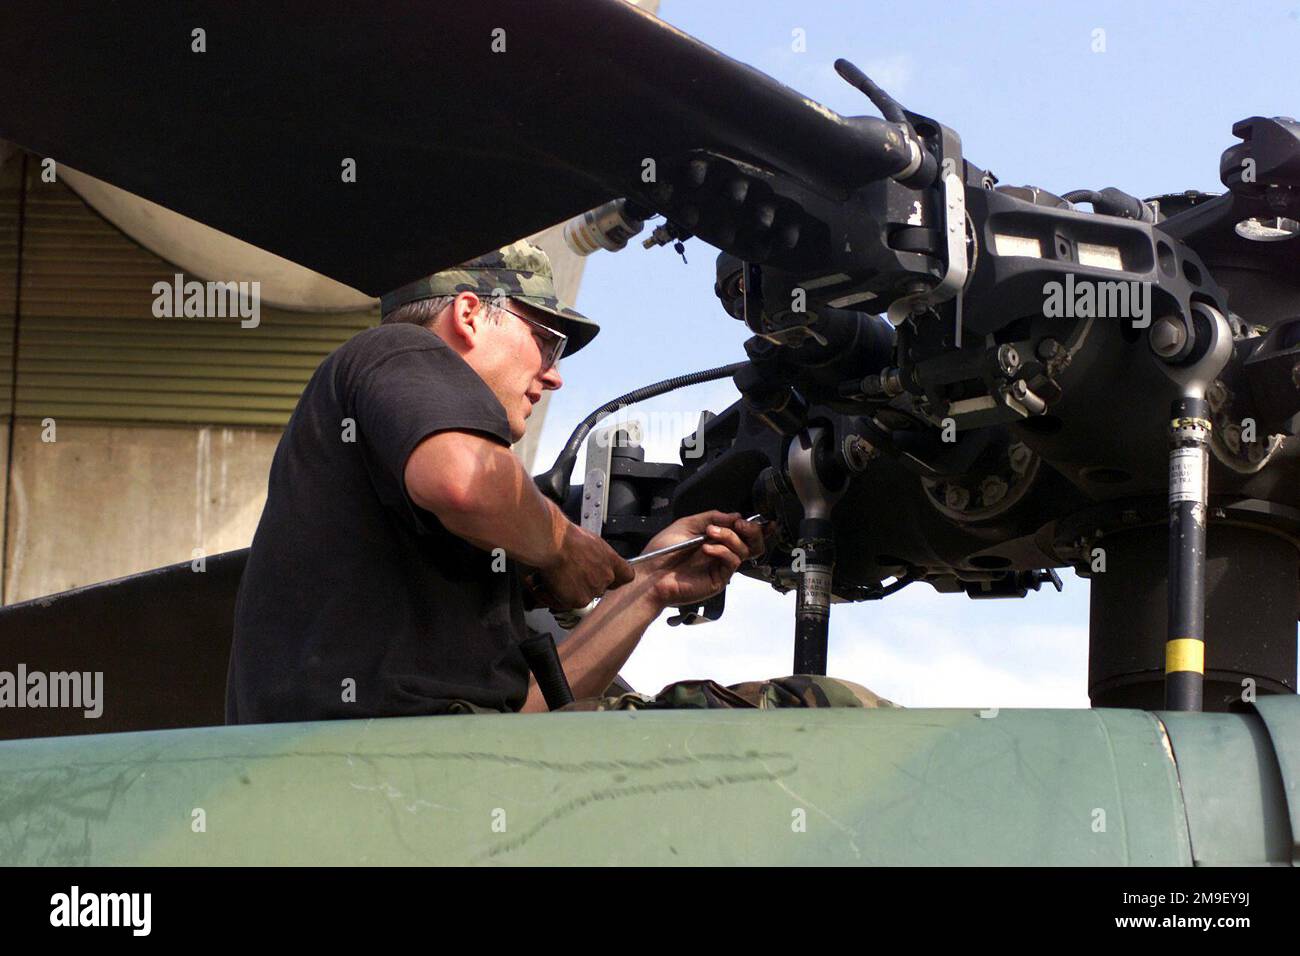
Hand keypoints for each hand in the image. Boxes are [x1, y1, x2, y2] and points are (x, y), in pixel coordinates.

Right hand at [533, 521, 634, 609]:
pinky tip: (551, 586)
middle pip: (601, 588)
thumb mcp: (589, 541)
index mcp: (611, 560)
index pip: (626, 576)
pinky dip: (557, 598)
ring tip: (558, 578)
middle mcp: (606, 577)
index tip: (609, 577)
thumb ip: (596, 555)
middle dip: (586, 584)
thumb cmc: (566, 537)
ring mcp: (594, 590)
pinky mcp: (579, 600)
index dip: (616, 578)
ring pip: (584, 597)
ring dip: (571, 592)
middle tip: (572, 575)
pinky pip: (568, 604)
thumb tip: (590, 558)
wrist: (553, 544)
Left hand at [637, 511, 765, 608]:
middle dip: (751, 530)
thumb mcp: (686, 525)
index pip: (742, 531)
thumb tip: (735, 516)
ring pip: (745, 550)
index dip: (748, 524)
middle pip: (753, 543)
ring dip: (729, 537)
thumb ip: (712, 517)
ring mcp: (721, 566)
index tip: (740, 518)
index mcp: (715, 539)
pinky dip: (722, 551)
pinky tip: (706, 548)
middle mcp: (721, 552)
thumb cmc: (662, 551)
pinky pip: (732, 562)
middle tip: (738, 524)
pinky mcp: (719, 579)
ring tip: (710, 533)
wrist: (650, 574)